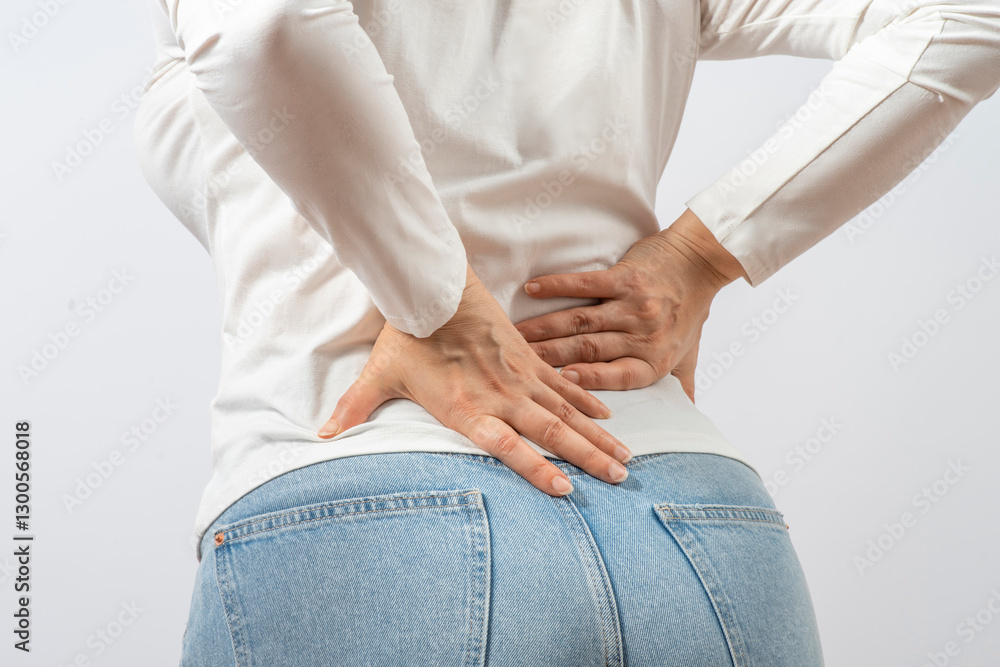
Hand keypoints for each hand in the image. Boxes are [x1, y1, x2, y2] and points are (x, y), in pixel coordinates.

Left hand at [317, 264, 633, 495]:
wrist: (432, 284)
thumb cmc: (406, 333)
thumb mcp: (379, 374)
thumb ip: (355, 407)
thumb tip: (322, 434)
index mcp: (467, 406)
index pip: (508, 444)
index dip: (536, 468)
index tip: (566, 490)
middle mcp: (500, 394)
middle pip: (551, 431)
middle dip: (588, 457)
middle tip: (620, 479)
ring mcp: (518, 375)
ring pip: (566, 410)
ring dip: (596, 435)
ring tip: (624, 458)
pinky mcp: (527, 357)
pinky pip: (563, 384)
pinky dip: (586, 401)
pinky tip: (607, 418)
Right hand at [513, 209, 745, 400]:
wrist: (700, 263)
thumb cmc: (689, 313)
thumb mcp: (687, 358)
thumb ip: (679, 390)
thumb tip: (679, 421)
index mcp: (654, 361)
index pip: (616, 377)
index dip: (586, 383)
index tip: (556, 388)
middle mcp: (643, 335)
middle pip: (588, 349)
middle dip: (548, 358)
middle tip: (515, 365)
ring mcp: (632, 305)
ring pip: (580, 320)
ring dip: (544, 328)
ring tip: (515, 337)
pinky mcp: (624, 276)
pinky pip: (585, 284)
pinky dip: (556, 287)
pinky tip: (532, 290)